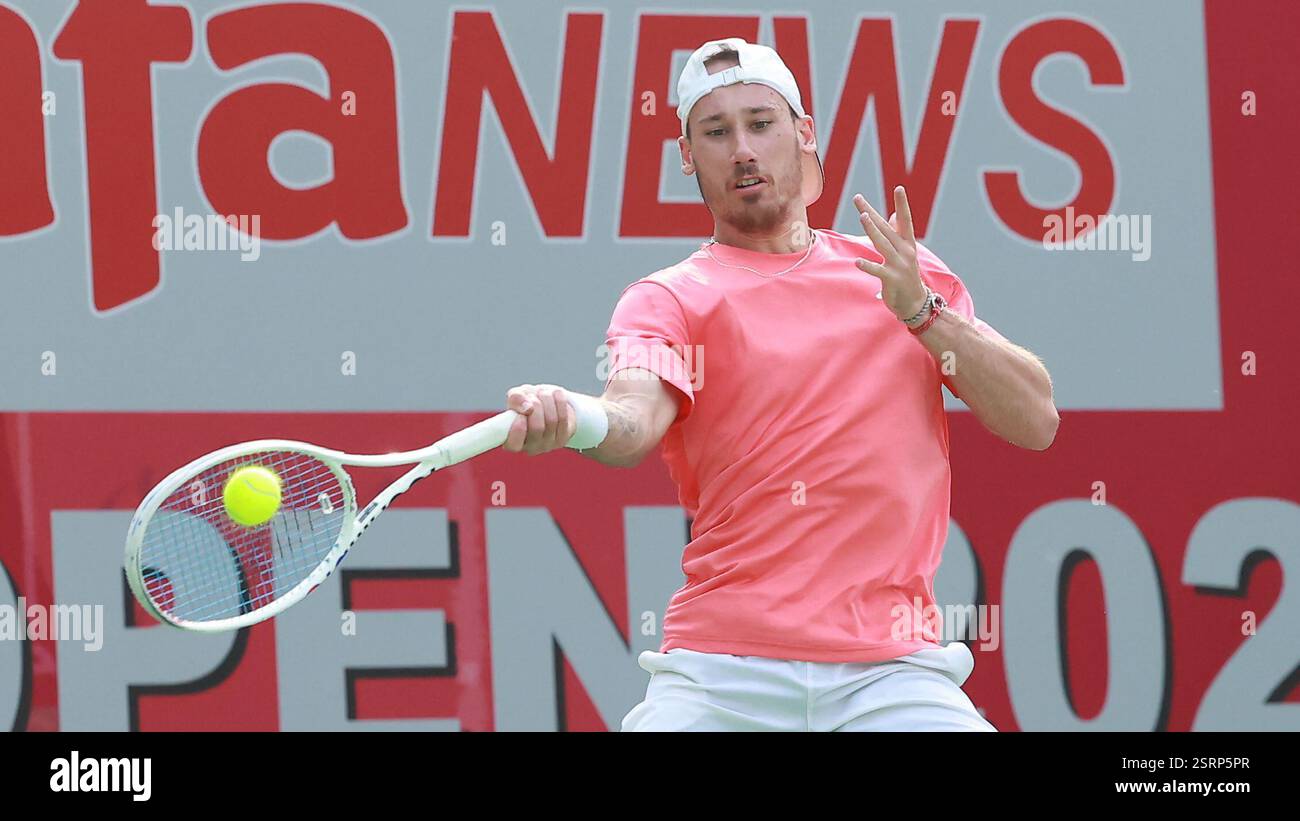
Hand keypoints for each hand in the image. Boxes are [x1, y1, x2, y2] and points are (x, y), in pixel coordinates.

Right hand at [503, 384, 575, 454]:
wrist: (547, 403)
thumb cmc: (526, 402)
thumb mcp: (517, 396)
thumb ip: (515, 399)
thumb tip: (527, 408)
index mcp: (512, 441)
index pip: (513, 444)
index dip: (518, 429)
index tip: (520, 414)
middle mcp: (529, 448)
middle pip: (537, 428)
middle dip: (536, 405)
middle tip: (533, 396)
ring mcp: (547, 445)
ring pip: (552, 420)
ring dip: (547, 400)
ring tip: (543, 393)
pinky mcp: (562, 439)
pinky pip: (563, 418)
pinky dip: (560, 401)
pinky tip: (555, 395)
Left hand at [852, 186, 927, 322]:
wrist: (915, 302)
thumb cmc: (906, 275)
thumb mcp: (905, 253)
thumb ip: (898, 234)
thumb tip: (893, 215)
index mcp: (908, 244)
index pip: (905, 220)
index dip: (902, 204)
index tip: (899, 188)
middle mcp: (904, 251)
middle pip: (886, 229)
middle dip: (871, 213)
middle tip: (858, 199)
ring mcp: (899, 265)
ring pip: (883, 244)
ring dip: (872, 230)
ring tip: (863, 217)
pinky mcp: (892, 279)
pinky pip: (878, 271)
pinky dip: (868, 266)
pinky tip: (857, 262)